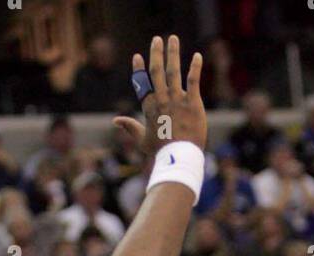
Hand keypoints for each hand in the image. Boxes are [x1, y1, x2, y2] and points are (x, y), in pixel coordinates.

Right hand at [113, 35, 206, 158]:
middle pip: (156, 71)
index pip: (142, 83)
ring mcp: (177, 100)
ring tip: (172, 39)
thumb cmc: (160, 151)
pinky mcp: (192, 103)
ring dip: (172, 53)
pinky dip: (195, 67)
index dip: (139, 69)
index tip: (138, 56)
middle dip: (156, 53)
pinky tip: (197, 56)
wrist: (179, 158)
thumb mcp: (142, 140)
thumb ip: (130, 127)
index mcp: (149, 108)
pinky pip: (193, 81)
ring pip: (173, 71)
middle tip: (156, 39)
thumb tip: (115, 120)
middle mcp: (162, 100)